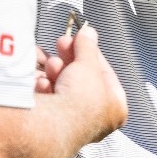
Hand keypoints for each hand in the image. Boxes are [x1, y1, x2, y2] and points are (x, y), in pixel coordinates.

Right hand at [40, 25, 127, 144]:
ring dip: (55, 72)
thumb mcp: (88, 64)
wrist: (53, 125)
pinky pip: (49, 99)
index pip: (105, 74)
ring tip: (51, 66)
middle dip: (69, 61)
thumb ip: (87, 46)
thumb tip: (88, 32)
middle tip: (61, 43)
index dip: (92, 53)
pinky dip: (44, 87)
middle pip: (82, 80)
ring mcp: (73, 123)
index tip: (81, 39)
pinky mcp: (50, 124)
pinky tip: (42, 83)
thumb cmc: (81, 99)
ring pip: (63, 88)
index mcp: (115, 107)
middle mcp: (96, 119)